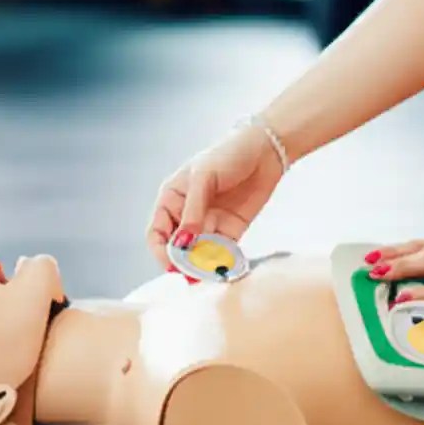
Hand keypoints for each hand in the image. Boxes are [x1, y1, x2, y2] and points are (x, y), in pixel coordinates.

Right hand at [146, 124, 284, 268]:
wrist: (266, 150)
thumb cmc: (228, 154)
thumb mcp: (204, 177)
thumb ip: (193, 210)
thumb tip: (184, 242)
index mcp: (172, 198)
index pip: (157, 232)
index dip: (161, 251)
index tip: (170, 264)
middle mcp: (187, 214)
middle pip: (177, 248)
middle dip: (182, 263)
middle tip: (192, 275)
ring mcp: (209, 223)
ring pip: (199, 253)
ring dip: (202, 266)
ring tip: (209, 275)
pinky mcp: (231, 230)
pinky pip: (222, 252)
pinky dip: (221, 262)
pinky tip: (224, 268)